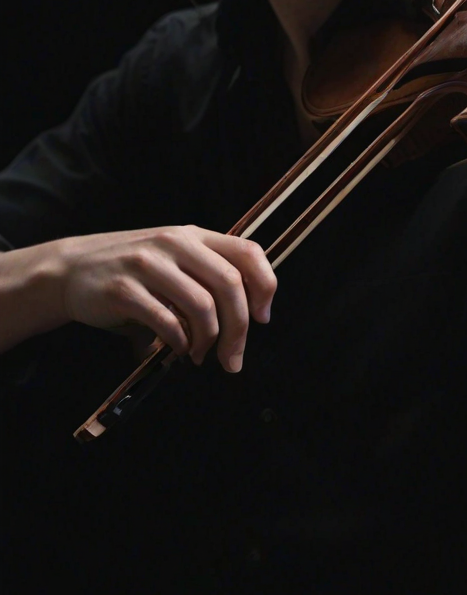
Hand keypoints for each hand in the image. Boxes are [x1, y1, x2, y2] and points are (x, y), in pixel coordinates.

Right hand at [54, 225, 275, 371]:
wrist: (72, 269)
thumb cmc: (135, 270)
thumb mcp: (175, 258)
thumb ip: (208, 274)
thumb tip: (250, 315)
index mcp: (194, 236)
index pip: (247, 253)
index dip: (265, 286)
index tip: (263, 317)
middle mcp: (175, 244)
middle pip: (229, 284)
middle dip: (239, 328)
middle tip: (234, 358)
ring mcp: (148, 264)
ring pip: (202, 305)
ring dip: (209, 340)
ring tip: (202, 355)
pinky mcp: (123, 289)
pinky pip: (167, 322)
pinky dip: (180, 343)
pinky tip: (178, 350)